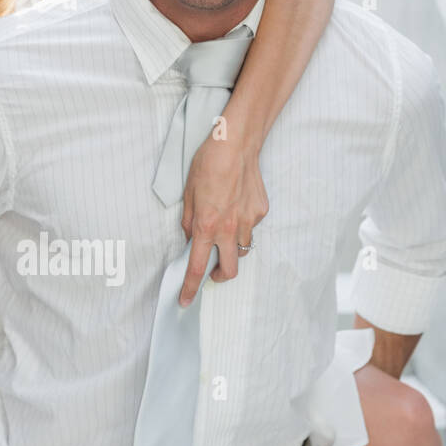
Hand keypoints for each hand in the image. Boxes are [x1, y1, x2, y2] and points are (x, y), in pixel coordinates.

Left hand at [178, 131, 268, 305]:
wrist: (235, 144)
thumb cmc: (208, 164)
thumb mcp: (187, 195)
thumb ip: (188, 222)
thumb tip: (190, 238)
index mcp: (206, 226)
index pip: (196, 268)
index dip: (190, 288)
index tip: (185, 301)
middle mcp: (229, 228)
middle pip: (228, 271)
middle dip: (219, 276)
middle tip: (212, 270)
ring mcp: (248, 221)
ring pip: (242, 248)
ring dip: (231, 247)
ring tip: (224, 229)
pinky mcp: (260, 211)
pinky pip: (251, 227)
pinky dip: (242, 225)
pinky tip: (237, 206)